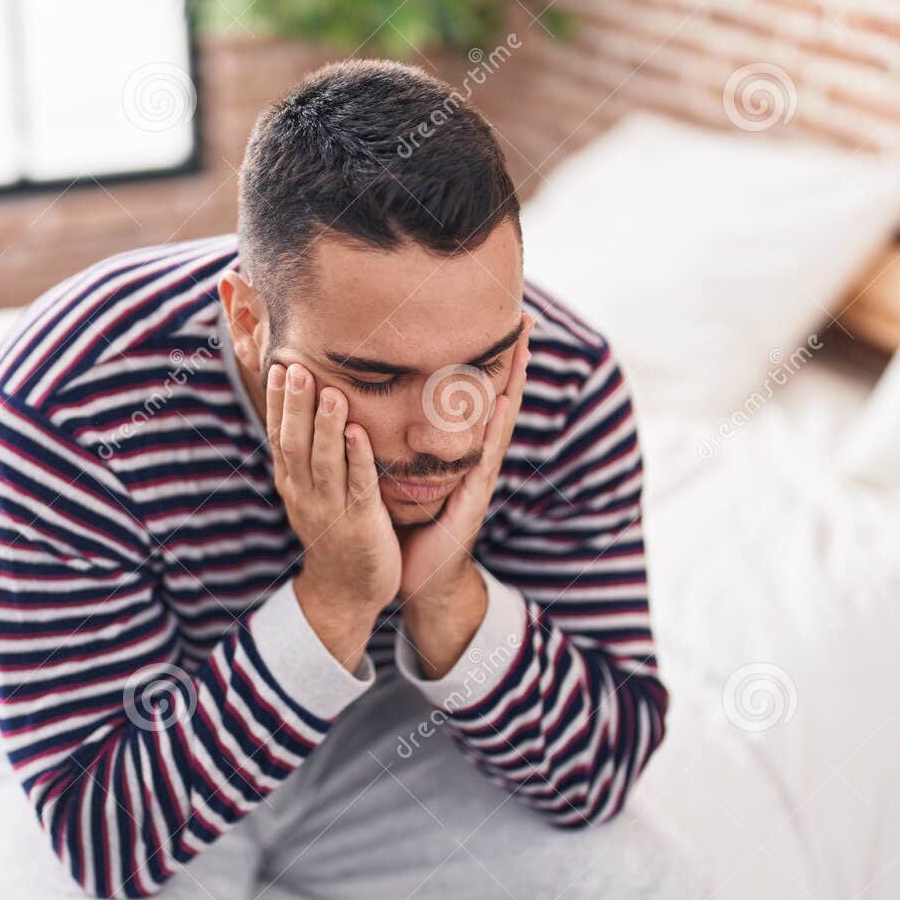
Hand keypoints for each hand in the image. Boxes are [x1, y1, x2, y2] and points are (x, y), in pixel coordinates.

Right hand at [267, 361, 401, 672]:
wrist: (345, 592)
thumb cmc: (334, 533)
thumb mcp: (311, 492)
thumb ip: (308, 454)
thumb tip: (302, 409)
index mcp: (291, 483)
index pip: (278, 434)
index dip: (276, 400)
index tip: (278, 363)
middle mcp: (304, 493)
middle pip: (294, 442)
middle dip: (295, 404)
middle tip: (297, 364)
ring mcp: (330, 509)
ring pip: (323, 462)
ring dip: (326, 425)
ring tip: (331, 390)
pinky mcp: (361, 524)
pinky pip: (357, 487)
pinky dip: (357, 458)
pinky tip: (359, 433)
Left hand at [399, 313, 533, 606]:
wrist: (419, 578)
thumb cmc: (410, 528)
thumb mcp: (404, 476)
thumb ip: (400, 446)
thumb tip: (372, 408)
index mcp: (458, 451)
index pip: (473, 397)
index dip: (484, 362)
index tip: (494, 321)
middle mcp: (475, 458)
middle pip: (497, 400)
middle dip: (512, 361)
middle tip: (527, 320)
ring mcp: (478, 477)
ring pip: (499, 422)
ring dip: (514, 386)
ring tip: (525, 349)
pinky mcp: (472, 499)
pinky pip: (485, 458)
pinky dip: (495, 430)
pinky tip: (503, 404)